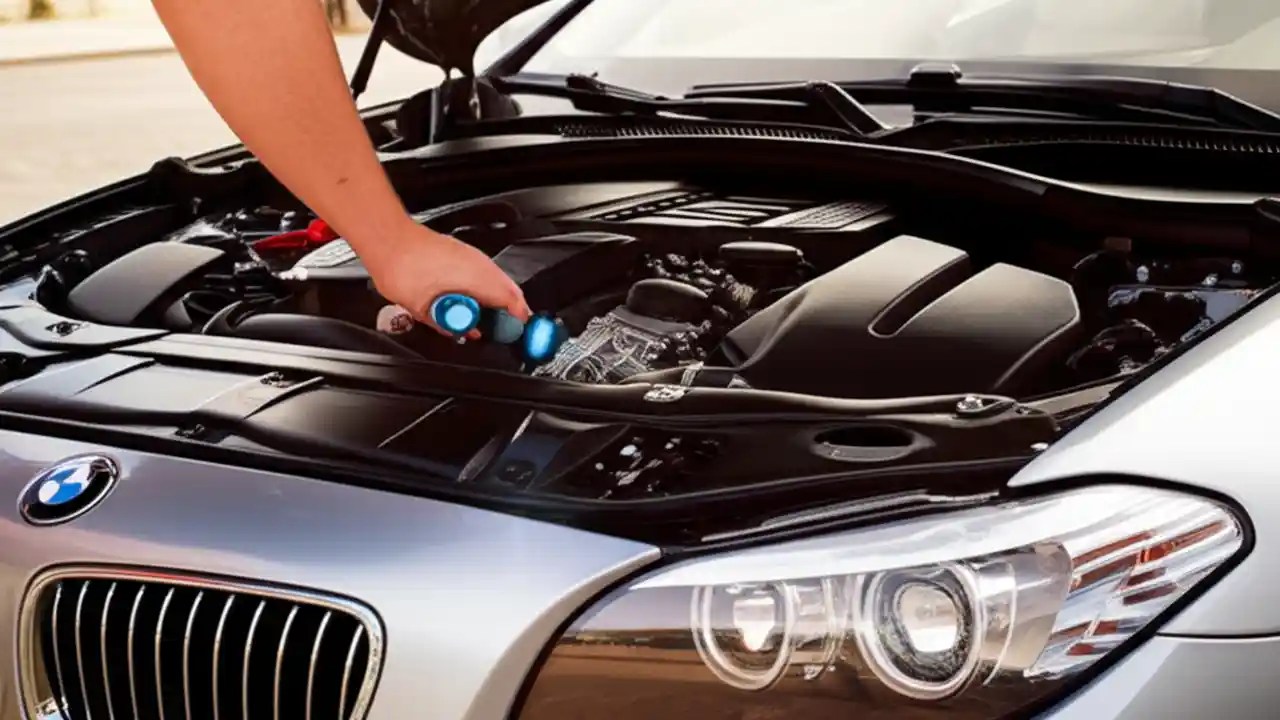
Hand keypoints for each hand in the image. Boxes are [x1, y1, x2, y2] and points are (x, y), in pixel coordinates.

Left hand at [361, 222, 530, 337]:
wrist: (387, 241)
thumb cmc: (402, 268)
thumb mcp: (424, 311)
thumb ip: (447, 324)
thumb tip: (459, 331)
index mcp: (477, 279)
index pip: (512, 301)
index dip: (518, 319)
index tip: (518, 332)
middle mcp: (479, 265)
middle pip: (509, 290)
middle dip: (511, 310)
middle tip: (506, 329)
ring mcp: (471, 255)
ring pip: (498, 279)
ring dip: (498, 298)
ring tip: (490, 317)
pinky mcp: (460, 251)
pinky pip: (484, 271)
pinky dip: (484, 287)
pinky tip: (472, 298)